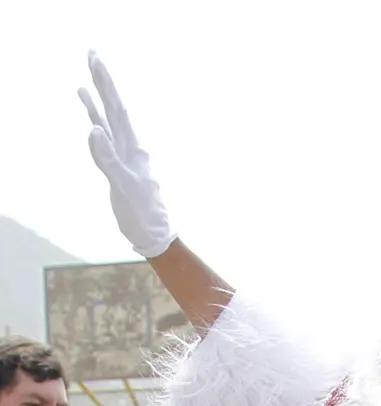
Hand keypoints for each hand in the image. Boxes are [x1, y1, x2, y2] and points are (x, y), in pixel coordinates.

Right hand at [79, 52, 174, 258]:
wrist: (153, 234)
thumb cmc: (143, 213)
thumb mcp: (124, 185)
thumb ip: (108, 158)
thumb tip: (94, 130)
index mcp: (133, 147)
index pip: (117, 108)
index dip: (106, 83)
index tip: (95, 59)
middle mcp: (129, 146)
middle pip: (114, 107)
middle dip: (103, 81)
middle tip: (92, 54)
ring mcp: (123, 156)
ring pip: (108, 122)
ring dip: (98, 101)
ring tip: (87, 81)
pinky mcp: (118, 167)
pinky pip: (105, 141)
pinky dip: (97, 125)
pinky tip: (90, 118)